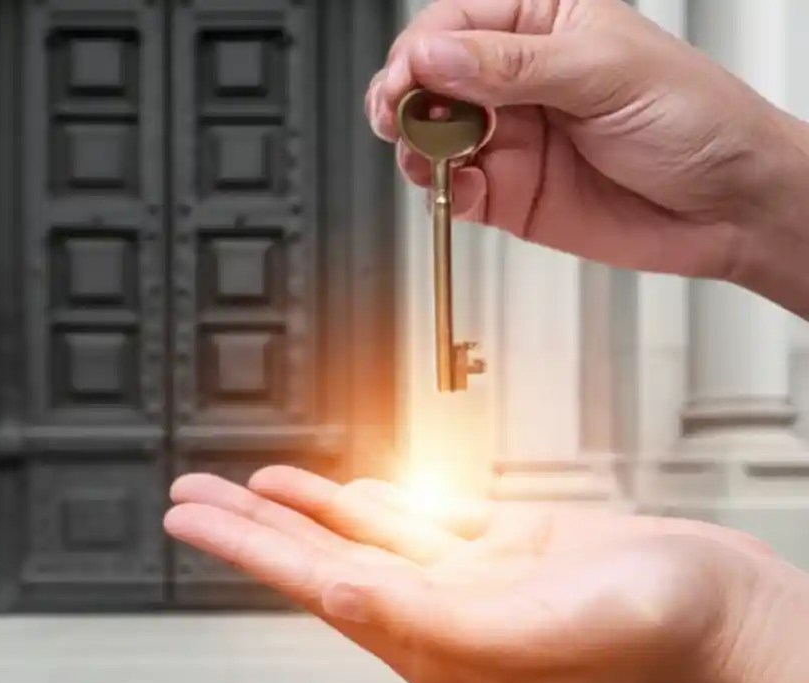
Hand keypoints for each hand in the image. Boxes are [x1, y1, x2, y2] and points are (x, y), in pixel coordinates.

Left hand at [164, 466, 808, 682]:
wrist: (728, 610)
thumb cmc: (650, 633)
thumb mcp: (525, 628)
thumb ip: (420, 616)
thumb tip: (331, 590)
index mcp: (426, 637)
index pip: (305, 580)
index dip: (240, 545)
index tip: (188, 515)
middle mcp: (435, 609)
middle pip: (316, 555)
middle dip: (248, 524)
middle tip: (190, 494)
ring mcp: (468, 576)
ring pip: (359, 531)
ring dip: (301, 506)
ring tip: (249, 484)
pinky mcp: (504, 545)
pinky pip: (418, 516)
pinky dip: (372, 500)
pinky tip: (345, 493)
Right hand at [366, 0, 808, 310]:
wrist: (732, 207)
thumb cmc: (698, 119)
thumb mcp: (604, 74)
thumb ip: (512, 67)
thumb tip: (434, 58)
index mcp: (542, 22)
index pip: (454, 24)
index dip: (421, 51)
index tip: (411, 79)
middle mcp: (514, 77)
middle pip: (427, 78)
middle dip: (404, 97)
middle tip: (402, 118)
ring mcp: (507, 135)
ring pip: (428, 135)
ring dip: (416, 147)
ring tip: (430, 157)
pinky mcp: (505, 191)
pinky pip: (451, 189)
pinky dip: (444, 192)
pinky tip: (461, 188)